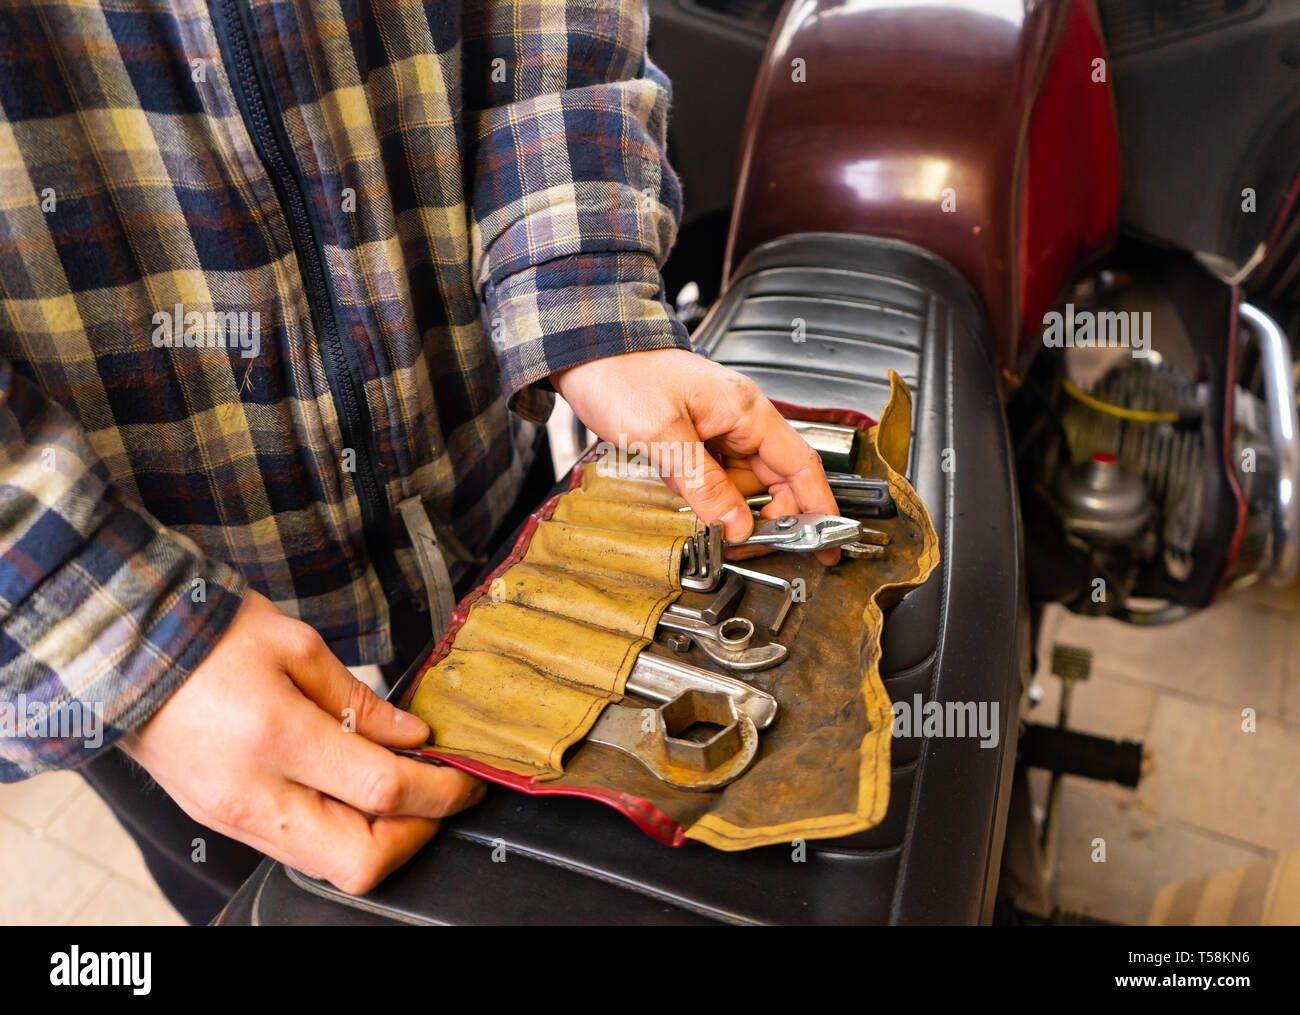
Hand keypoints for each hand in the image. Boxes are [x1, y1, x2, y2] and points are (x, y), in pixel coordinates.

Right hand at [121, 590, 482, 894]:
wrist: (124, 653)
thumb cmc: (209, 636)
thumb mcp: (298, 645)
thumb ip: (362, 701)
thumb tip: (413, 739)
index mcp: (277, 738)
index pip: (385, 791)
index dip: (443, 790)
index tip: (468, 777)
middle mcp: (254, 795)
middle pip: (362, 862)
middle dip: (418, 835)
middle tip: (440, 796)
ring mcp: (235, 818)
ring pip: (332, 867)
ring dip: (381, 839)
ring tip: (400, 791)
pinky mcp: (224, 823)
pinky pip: (300, 852)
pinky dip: (342, 833)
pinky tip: (354, 793)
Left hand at [552, 348, 840, 563]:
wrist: (587, 352)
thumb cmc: (623, 375)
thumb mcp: (664, 436)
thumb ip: (704, 484)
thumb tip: (735, 525)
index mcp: (746, 411)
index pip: (801, 466)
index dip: (819, 508)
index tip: (827, 544)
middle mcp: (740, 419)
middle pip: (773, 481)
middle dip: (763, 517)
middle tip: (742, 544)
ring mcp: (719, 428)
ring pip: (741, 483)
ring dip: (726, 507)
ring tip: (697, 512)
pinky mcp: (697, 436)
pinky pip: (715, 476)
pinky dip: (705, 494)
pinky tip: (682, 493)